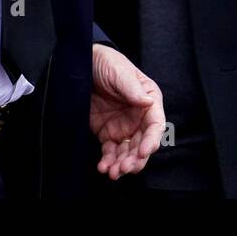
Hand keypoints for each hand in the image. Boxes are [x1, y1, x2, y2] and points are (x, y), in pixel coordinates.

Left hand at [90, 43, 164, 179]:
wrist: (80, 64)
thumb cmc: (105, 62)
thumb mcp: (118, 71)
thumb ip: (132, 88)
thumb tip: (148, 102)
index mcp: (148, 101)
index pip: (155, 125)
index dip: (152, 140)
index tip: (143, 152)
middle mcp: (139, 118)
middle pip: (143, 144)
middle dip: (136, 159)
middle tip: (125, 168)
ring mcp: (124, 127)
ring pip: (128, 152)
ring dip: (123, 164)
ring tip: (113, 173)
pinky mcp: (108, 134)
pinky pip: (111, 152)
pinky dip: (108, 162)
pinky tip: (103, 167)